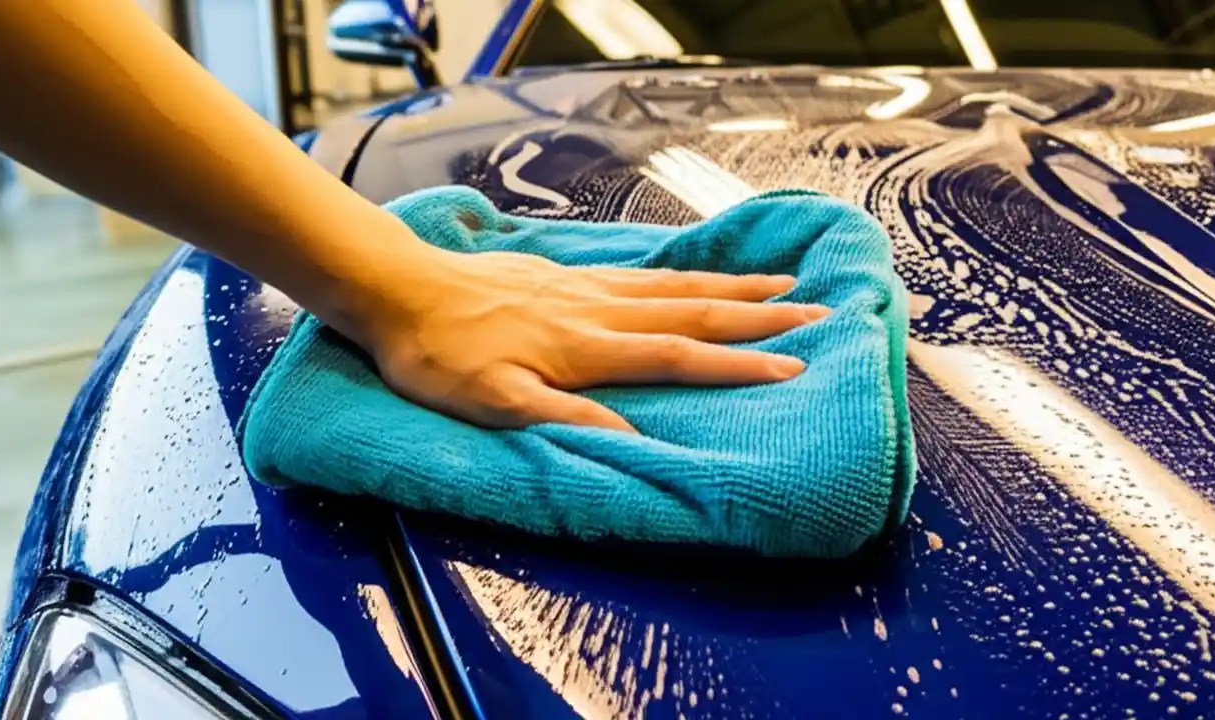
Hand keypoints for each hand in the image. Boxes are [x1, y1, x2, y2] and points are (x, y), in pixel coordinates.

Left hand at [337, 247, 827, 432]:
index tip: (792, 364)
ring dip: (729, 289)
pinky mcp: (566, 275)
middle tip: (815, 310)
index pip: (675, 356)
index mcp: (584, 347)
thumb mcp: (491, 403)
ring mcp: (583, 288)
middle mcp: (595, 311)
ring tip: (778, 284)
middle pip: (690, 312)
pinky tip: (696, 274)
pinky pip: (640, 272)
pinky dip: (681, 273)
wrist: (399, 289)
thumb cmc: (439, 355)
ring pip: (671, 286)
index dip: (734, 364)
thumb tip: (631, 434)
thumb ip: (564, 415)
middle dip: (756, 316)